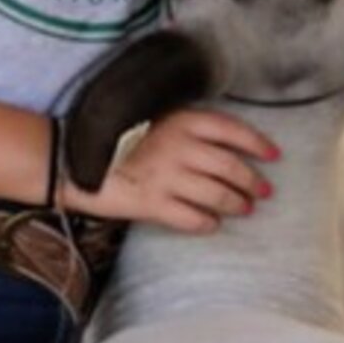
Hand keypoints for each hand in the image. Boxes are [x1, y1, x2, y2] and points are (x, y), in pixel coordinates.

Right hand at [59, 105, 278, 233]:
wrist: (69, 156)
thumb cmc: (114, 135)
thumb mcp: (153, 118)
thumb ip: (186, 129)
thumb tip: (223, 145)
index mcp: (182, 121)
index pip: (233, 131)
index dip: (258, 144)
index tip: (274, 155)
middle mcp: (180, 147)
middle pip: (230, 167)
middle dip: (252, 181)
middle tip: (263, 191)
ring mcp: (167, 177)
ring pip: (217, 195)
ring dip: (236, 204)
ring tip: (245, 209)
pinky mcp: (151, 204)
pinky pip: (190, 218)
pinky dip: (207, 223)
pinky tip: (212, 224)